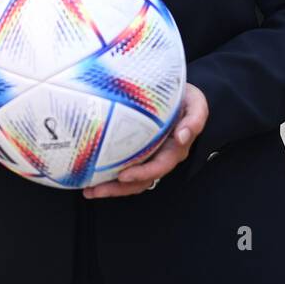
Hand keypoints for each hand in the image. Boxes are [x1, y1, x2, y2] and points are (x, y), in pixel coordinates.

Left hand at [82, 83, 209, 198]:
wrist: (178, 92)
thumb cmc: (186, 98)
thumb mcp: (196, 104)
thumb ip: (194, 119)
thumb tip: (182, 137)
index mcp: (175, 149)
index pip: (159, 167)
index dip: (142, 173)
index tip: (123, 175)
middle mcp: (161, 158)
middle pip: (140, 180)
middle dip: (118, 188)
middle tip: (95, 190)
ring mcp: (148, 157)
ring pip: (130, 180)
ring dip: (110, 187)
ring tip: (88, 191)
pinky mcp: (136, 152)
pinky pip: (122, 167)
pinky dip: (107, 175)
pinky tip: (89, 175)